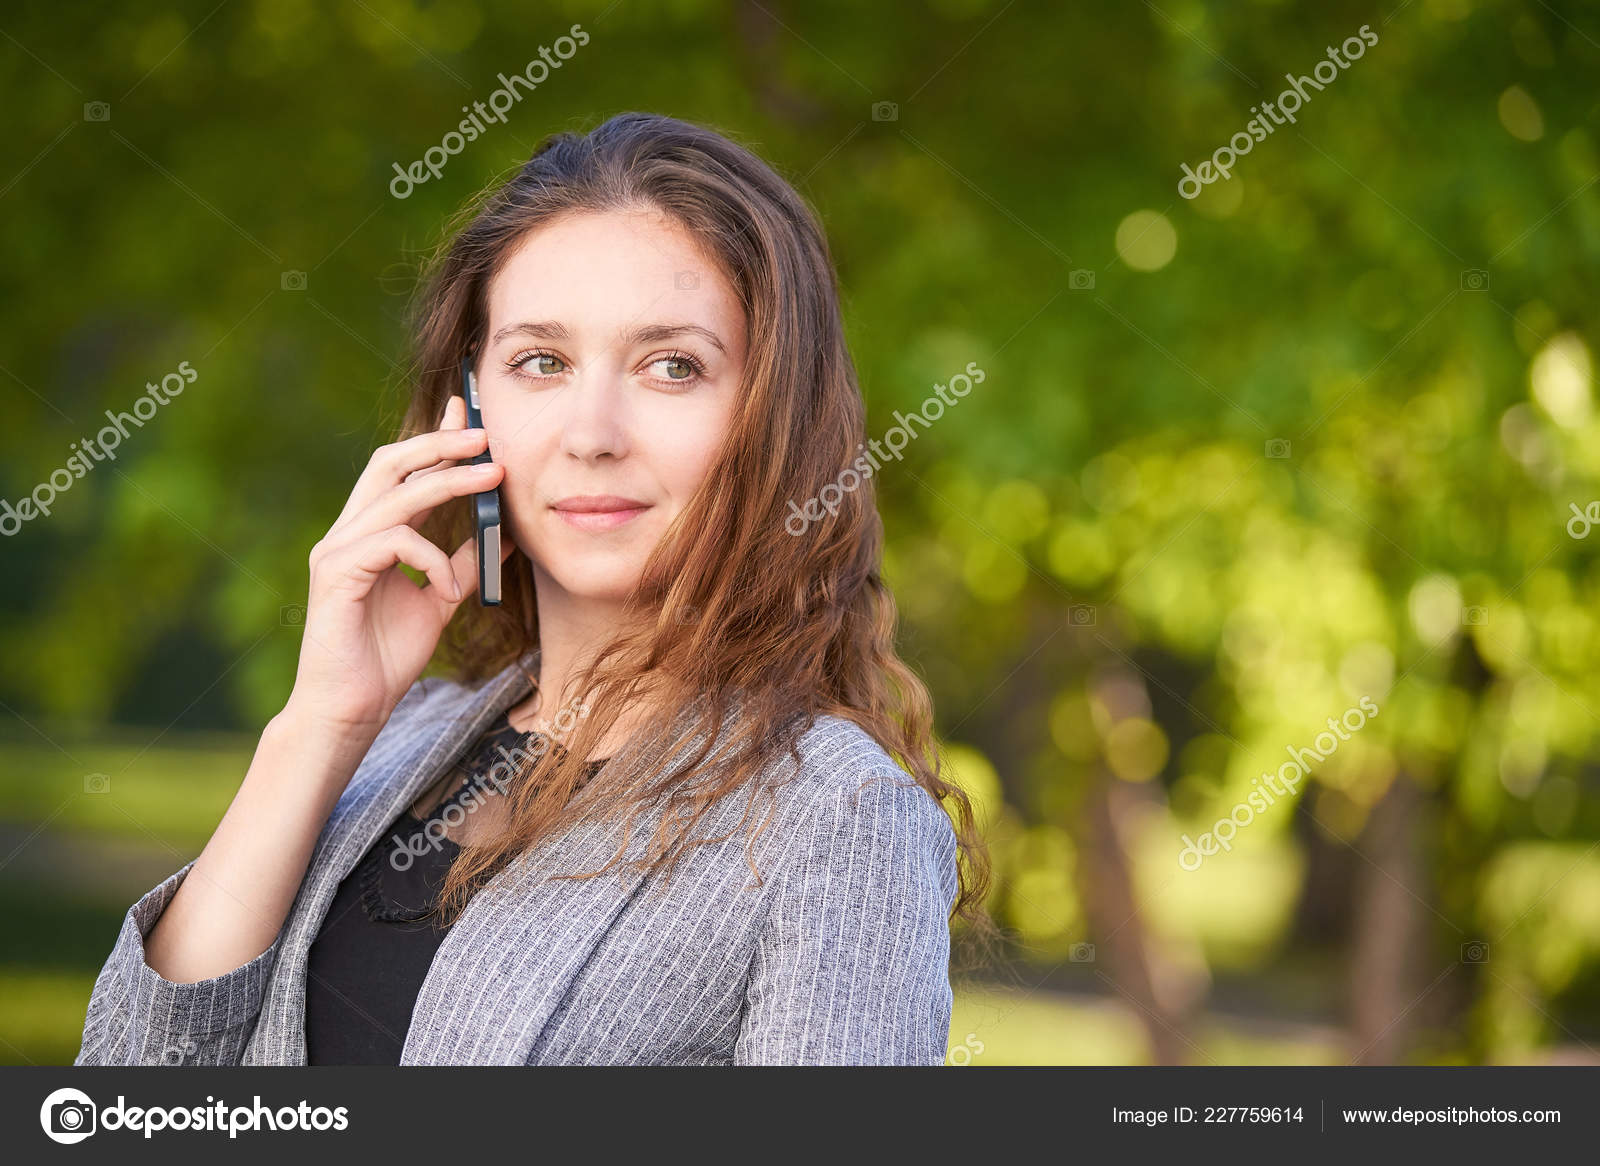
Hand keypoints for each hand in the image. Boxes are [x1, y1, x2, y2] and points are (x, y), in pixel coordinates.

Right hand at [284, 394, 514, 735]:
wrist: (351, 709)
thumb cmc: (386, 657)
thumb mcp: (438, 600)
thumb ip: (462, 564)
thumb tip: (504, 534)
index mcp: (370, 534)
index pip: (400, 471)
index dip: (435, 439)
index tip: (472, 417)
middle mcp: (348, 533)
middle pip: (389, 462)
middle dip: (440, 442)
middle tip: (486, 435)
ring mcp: (337, 551)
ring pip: (397, 495)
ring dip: (451, 482)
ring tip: (494, 479)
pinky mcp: (337, 575)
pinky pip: (394, 542)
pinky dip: (430, 557)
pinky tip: (446, 588)